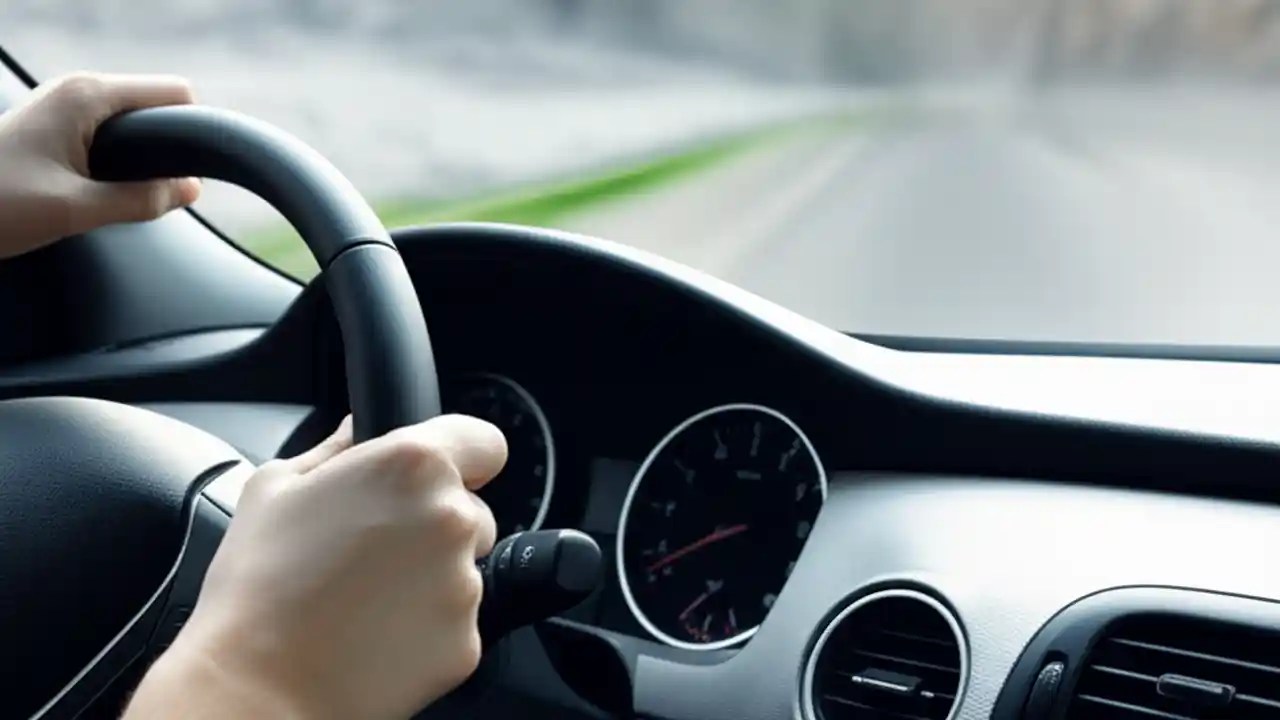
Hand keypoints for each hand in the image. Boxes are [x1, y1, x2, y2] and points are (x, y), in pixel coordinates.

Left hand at [0, 72, 200, 258]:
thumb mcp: (75, 210)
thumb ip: (140, 201)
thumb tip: (191, 190)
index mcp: (87, 95)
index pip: (176, 94)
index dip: (191, 134)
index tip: (187, 176)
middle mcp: (77, 91)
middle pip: (157, 109)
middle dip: (166, 151)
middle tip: (155, 196)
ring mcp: (63, 108)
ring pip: (134, 127)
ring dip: (142, 162)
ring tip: (127, 198)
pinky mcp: (54, 129)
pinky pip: (111, 139)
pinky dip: (120, 165)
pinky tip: (105, 195)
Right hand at [125, 415, 505, 719]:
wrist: (258, 687)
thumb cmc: (258, 588)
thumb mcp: (275, 487)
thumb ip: (335, 448)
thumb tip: (358, 430)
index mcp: (413, 466)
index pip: (484, 441)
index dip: (462, 456)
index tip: (441, 473)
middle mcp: (452, 519)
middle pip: (471, 509)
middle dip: (433, 523)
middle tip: (372, 548)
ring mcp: (464, 584)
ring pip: (462, 567)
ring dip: (427, 576)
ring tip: (362, 596)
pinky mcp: (467, 641)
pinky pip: (455, 621)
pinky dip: (426, 626)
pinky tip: (373, 632)